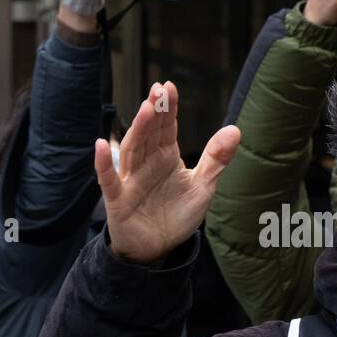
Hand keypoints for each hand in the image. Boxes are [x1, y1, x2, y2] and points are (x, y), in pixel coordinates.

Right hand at [96, 81, 241, 263]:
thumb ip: (216, 159)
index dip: (168, 108)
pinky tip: (101, 146)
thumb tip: (234, 129)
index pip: (167, 127)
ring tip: (145, 110)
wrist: (158, 249)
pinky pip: (109, 180)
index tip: (169, 86)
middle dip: (154, 111)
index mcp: (166, 156)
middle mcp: (146, 163)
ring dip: (137, 130)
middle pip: (149, 133)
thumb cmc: (177, 214)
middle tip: (159, 90)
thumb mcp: (203, 187)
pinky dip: (104, 164)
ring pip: (132, 150)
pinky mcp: (118, 199)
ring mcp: (130, 179)